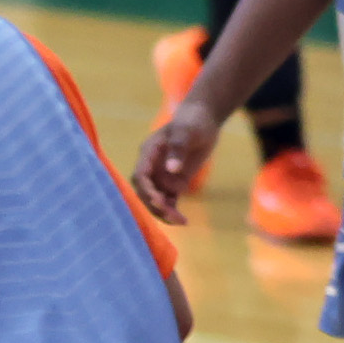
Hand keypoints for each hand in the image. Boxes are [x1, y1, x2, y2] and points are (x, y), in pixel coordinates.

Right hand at [133, 102, 217, 223]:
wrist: (203, 121)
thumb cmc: (192, 122)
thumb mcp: (186, 132)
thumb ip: (178, 149)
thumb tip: (172, 169)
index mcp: (148, 154)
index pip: (140, 176)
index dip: (146, 189)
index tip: (158, 199)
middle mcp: (151, 168)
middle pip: (146, 191)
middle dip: (156, 204)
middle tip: (172, 214)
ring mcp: (161, 176)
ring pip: (157, 199)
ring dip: (165, 212)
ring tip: (180, 221)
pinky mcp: (174, 182)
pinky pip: (169, 200)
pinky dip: (173, 211)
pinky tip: (183, 221)